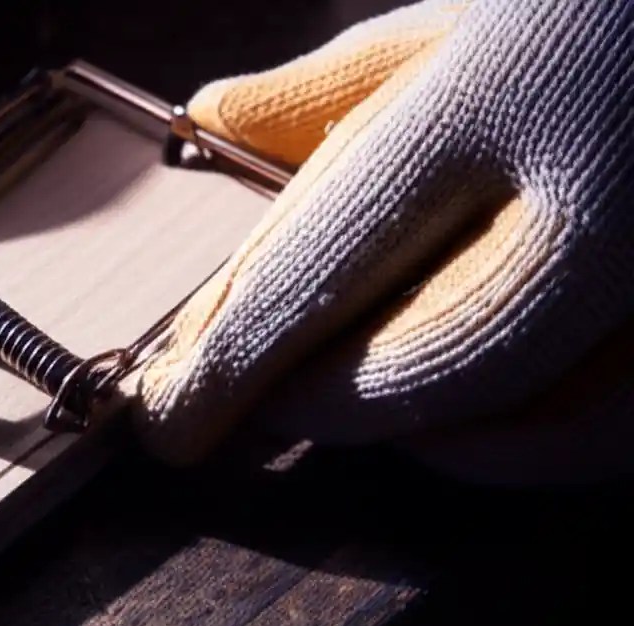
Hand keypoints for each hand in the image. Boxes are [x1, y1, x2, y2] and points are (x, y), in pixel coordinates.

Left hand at [136, 0, 633, 481]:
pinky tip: (461, 427)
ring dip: (418, 432)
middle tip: (248, 403)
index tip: (169, 412)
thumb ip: (337, 84)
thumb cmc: (592, 15)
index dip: (233, 356)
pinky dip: (527, 450)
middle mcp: (614, 185)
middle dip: (320, 401)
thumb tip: (209, 118)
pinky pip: (623, 429)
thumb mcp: (463, 18)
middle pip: (433, 353)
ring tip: (342, 404)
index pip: (334, 248)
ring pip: (539, 418)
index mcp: (512, 86)